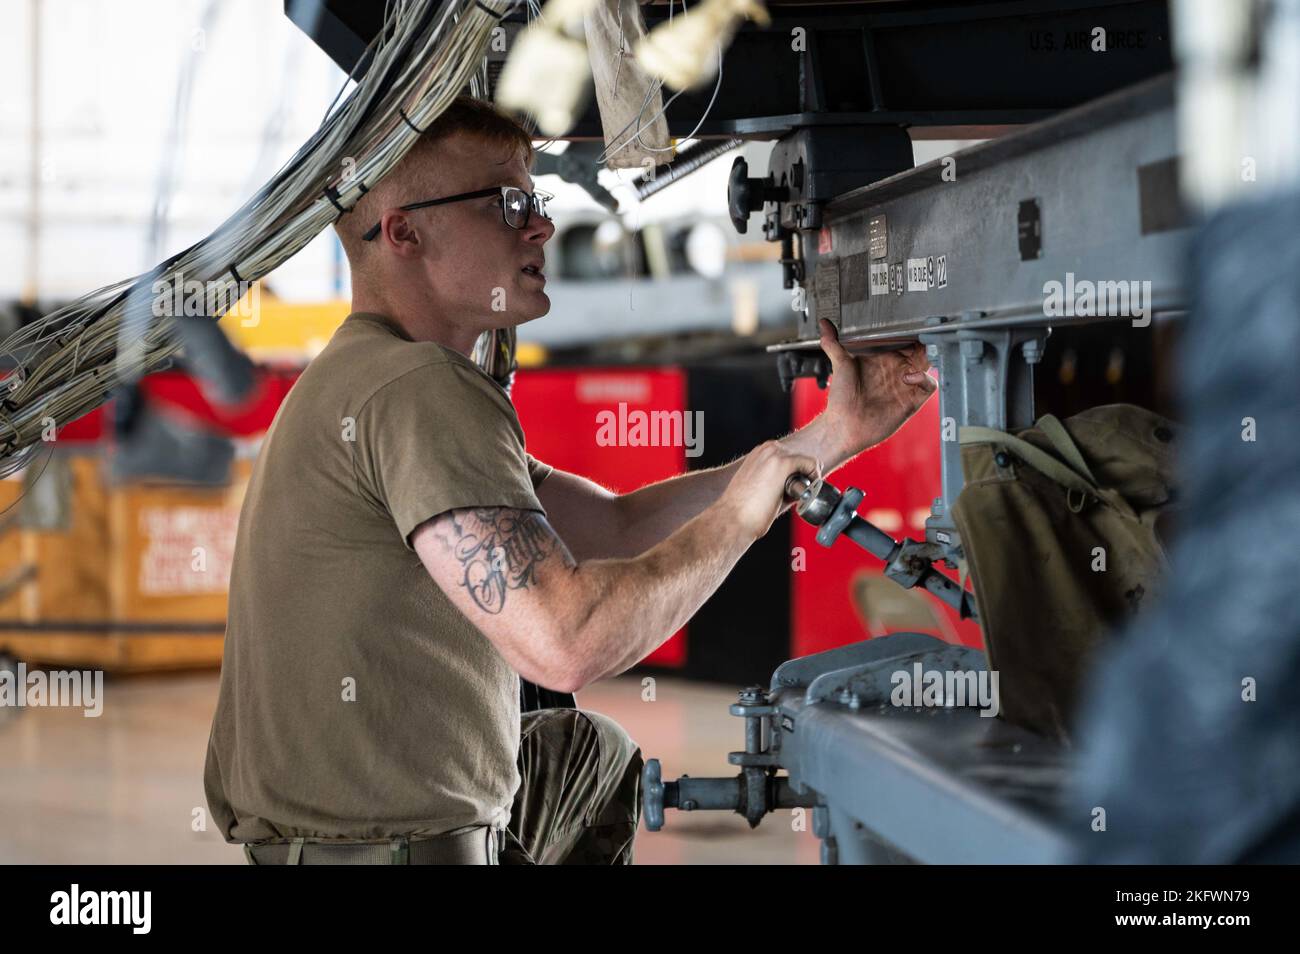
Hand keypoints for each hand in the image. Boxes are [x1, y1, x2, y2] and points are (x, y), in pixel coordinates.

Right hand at [719, 441, 821, 541]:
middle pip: (799, 458)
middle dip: (802, 476)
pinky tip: (807, 491)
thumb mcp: (756, 487)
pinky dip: (815, 477)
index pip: (790, 457)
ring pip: (806, 460)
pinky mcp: (783, 463)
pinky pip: (811, 463)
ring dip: (807, 478)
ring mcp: (774, 454)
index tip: (792, 492)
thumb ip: (772, 482)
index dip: (795, 475)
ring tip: (797, 497)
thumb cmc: (742, 510)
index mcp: (759, 453)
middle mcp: (767, 449)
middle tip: (796, 496)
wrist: (732, 519)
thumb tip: (794, 487)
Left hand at [817, 318, 936, 456]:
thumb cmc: (842, 398)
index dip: (908, 332)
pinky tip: (910, 377)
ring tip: (919, 354)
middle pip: (919, 350)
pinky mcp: (911, 400)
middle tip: (920, 337)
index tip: (909, 325)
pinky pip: (929, 386)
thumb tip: (823, 323)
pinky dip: (925, 378)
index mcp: (883, 358)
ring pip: (926, 365)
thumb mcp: (839, 365)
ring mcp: (905, 384)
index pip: (903, 340)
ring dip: (927, 358)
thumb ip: (833, 343)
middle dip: (922, 342)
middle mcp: (896, 369)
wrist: (845, 426)